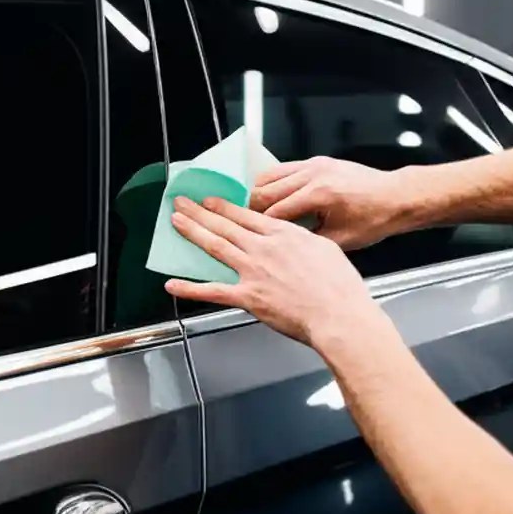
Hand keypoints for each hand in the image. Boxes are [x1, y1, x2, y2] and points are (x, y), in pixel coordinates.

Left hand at [164, 196, 387, 347]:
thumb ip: (302, 241)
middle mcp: (264, 248)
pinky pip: (212, 292)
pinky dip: (190, 289)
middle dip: (200, 211)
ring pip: (215, 246)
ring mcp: (253, 271)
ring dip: (193, 232)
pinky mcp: (248, 297)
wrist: (338, 314)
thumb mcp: (325, 249)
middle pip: (225, 224)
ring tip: (176, 222)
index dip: (224, 206)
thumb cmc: (340, 287)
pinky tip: (172, 284)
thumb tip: (294, 239)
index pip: (247, 215)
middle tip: (182, 202)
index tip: (210, 199)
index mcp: (284, 234)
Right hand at [250, 157, 410, 250]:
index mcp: (319, 195)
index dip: (257, 227)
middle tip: (240, 224)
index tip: (246, 238)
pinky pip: (283, 170)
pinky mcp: (317, 161)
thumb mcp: (340, 240)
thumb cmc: (375, 220)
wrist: (397, 197)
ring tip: (250, 210)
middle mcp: (314, 174)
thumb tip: (282, 245)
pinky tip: (268, 197)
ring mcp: (314, 165)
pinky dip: (271, 183)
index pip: (274, 211)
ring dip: (257, 193)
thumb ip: (308, 240)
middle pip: (265, 190)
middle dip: (250, 208)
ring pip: (269, 176)